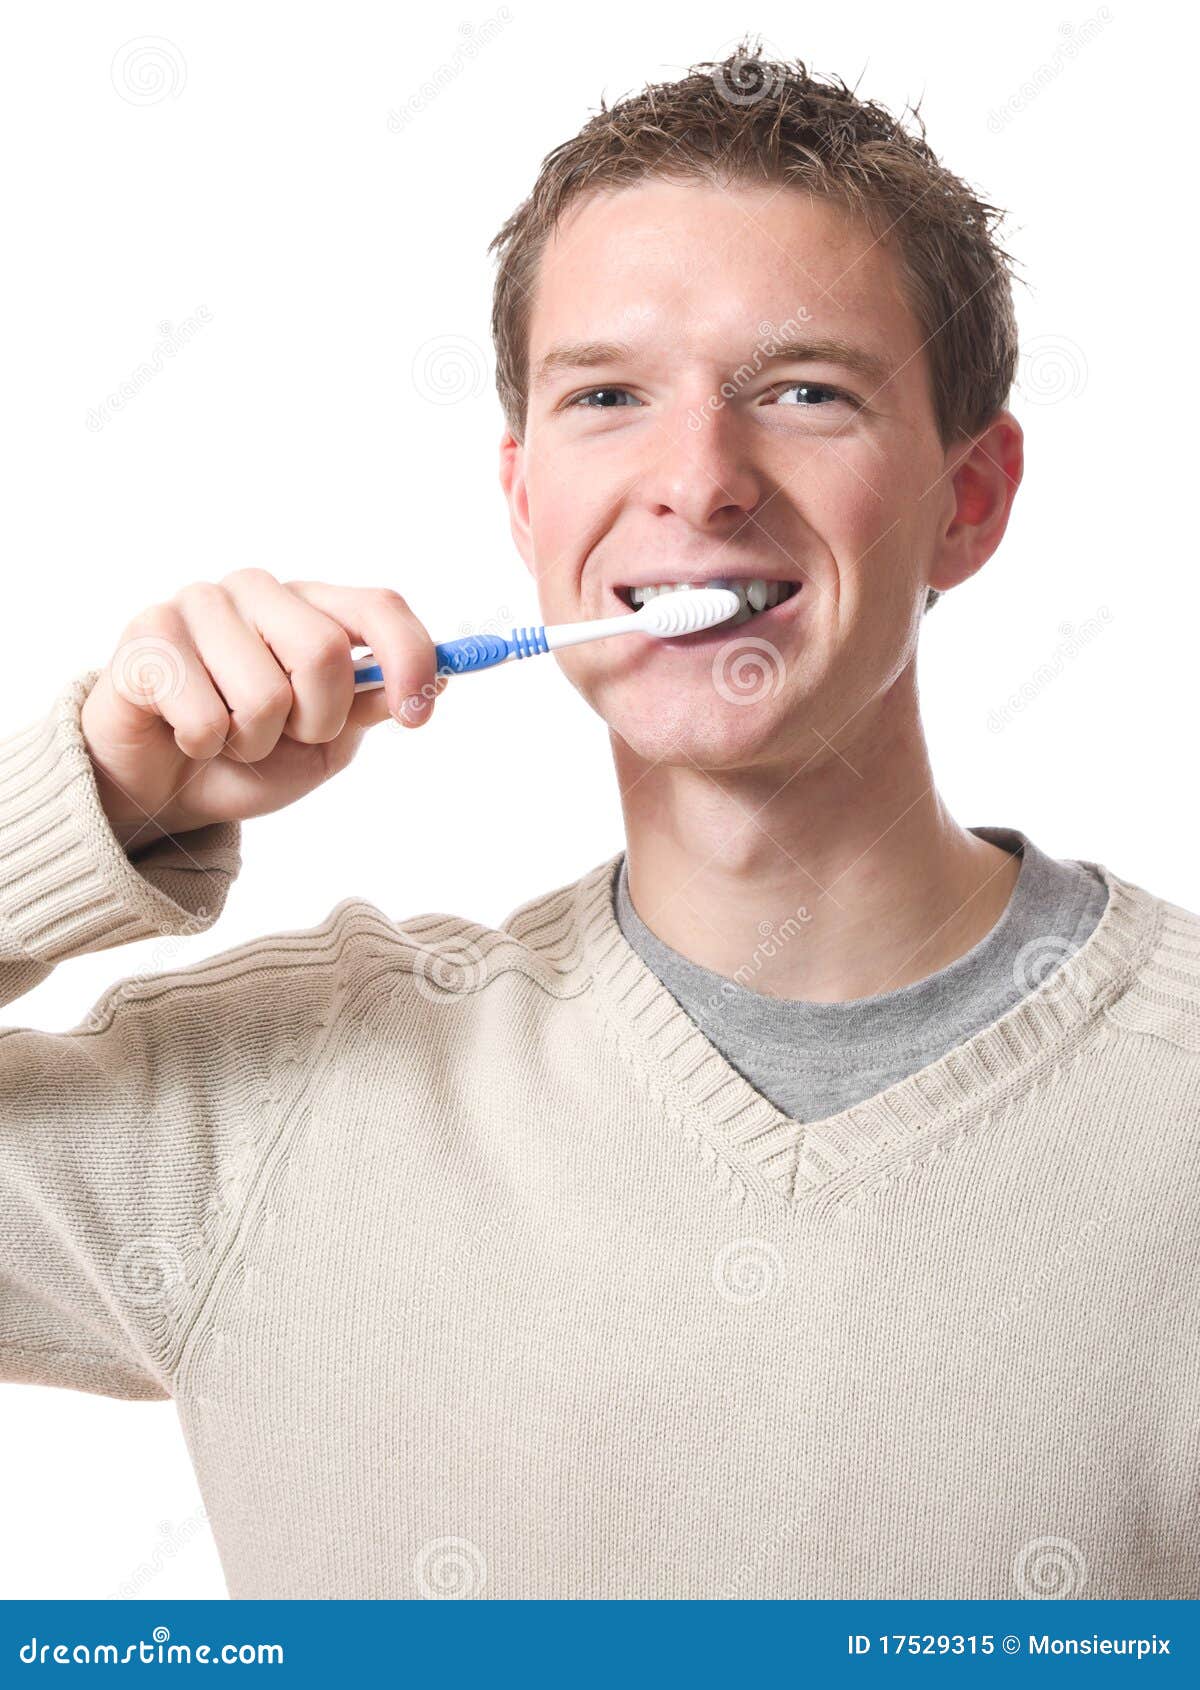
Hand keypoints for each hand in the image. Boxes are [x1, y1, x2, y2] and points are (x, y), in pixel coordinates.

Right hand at [80, 569, 444, 849]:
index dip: (411, 657)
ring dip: (254, 744)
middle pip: (324, 652)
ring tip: (227, 738)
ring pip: (264, 696)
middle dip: (317, 721)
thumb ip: (370, 704)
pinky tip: (184, 734)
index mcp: (308, 606)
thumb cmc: (247, 756)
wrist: (160, 787)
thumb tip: (437, 680)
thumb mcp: (326, 742)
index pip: (379, 605)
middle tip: (285, 736)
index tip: (418, 715)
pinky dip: (203, 747)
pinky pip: (206, 718)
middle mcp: (255, 590)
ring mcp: (197, 605)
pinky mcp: (147, 637)